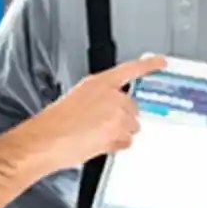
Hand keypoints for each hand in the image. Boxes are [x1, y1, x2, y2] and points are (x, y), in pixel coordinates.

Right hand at [29, 56, 166, 169]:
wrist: (45, 141)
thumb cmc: (55, 122)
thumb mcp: (77, 98)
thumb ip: (99, 99)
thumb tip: (108, 109)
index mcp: (100, 83)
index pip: (131, 69)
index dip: (148, 65)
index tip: (161, 62)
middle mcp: (112, 97)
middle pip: (132, 106)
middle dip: (122, 117)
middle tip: (100, 124)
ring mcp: (117, 117)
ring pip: (131, 126)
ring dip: (119, 132)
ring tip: (96, 135)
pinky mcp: (118, 136)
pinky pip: (127, 142)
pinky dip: (116, 145)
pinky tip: (98, 143)